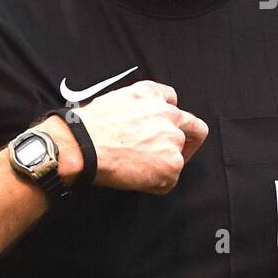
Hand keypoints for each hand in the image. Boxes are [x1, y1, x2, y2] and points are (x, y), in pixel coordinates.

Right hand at [43, 80, 207, 194]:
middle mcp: (169, 114)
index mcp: (152, 94)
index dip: (166, 117)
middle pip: (195, 127)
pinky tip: (135, 178)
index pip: (172, 100)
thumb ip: (137, 108)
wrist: (83, 146)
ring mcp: (173, 140)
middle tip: (171, 153)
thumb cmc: (88, 127)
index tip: (159, 127)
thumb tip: (138, 125)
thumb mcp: (114, 100)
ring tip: (137, 169)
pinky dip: (155, 183)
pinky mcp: (172, 164)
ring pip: (179, 157)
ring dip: (162, 165)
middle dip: (189, 140)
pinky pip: (169, 180)